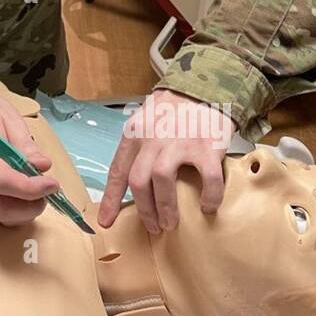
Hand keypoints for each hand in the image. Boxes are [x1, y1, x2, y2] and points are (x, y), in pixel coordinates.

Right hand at [0, 83, 58, 225]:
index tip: (53, 183)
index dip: (30, 188)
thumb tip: (43, 166)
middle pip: (0, 208)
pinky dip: (18, 210)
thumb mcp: (10, 118)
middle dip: (30, 208)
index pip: (2, 180)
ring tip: (40, 192)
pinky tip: (28, 193)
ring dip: (26, 212)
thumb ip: (26, 145)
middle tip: (48, 191)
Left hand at [97, 88, 233, 234]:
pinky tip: (207, 207)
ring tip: (170, 223)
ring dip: (166, 208)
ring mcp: (179, 142)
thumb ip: (136, 147)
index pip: (117, 171)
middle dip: (143, 210)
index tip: (106, 222)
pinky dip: (208, 197)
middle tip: (153, 227)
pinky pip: (207, 179)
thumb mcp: (144, 122)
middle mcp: (152, 138)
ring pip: (162, 180)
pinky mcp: (207, 146)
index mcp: (134, 134)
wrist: (204, 88)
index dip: (110, 199)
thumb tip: (129, 181)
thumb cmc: (172, 111)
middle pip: (138, 180)